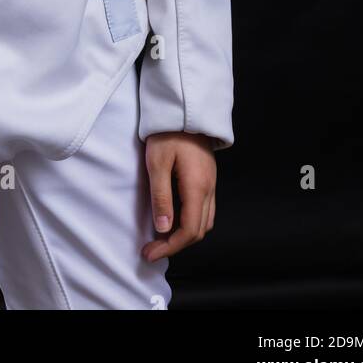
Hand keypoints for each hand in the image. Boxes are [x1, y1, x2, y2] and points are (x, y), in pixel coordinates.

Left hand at [141, 131, 216, 262]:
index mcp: (197, 187)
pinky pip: (205, 209)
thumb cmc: (168, 133)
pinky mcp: (208, 178)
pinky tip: (175, 219)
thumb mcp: (157, 163)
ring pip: (205, 221)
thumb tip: (162, 229)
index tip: (150, 253)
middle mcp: (209, 189)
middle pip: (199, 230)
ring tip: (162, 239)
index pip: (189, 230)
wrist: (185, 109)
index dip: (170, 247)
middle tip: (152, 250)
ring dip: (185, 235)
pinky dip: (191, 221)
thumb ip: (161, 197)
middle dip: (176, 245)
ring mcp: (211, 183)